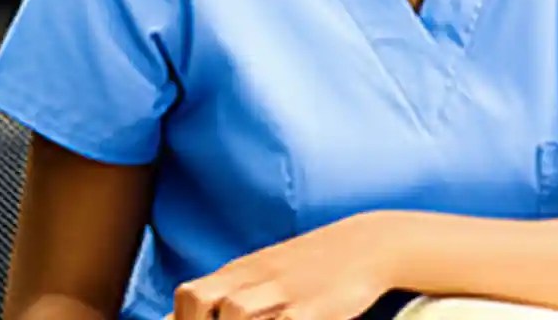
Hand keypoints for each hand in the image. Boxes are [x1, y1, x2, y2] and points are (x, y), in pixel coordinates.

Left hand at [167, 211, 405, 319]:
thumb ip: (235, 293)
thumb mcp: (269, 273)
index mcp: (242, 272)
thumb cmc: (314, 266)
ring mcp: (284, 291)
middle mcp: (256, 278)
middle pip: (197, 299)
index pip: (187, 297)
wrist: (369, 244)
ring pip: (233, 310)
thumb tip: (192, 316)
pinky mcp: (313, 307)